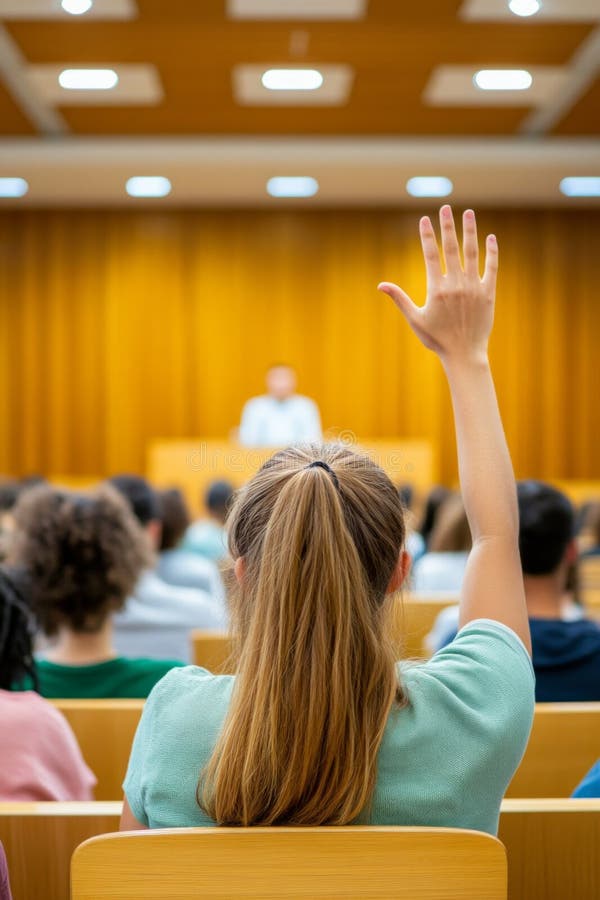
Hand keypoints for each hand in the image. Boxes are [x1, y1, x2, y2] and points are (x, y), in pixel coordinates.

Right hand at [378, 205, 497, 364]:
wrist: (464, 354)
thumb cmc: (437, 339)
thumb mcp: (415, 319)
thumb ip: (400, 299)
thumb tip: (381, 286)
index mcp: (436, 289)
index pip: (431, 255)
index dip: (428, 235)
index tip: (425, 219)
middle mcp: (456, 284)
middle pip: (451, 248)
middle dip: (448, 226)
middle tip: (446, 207)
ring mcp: (474, 287)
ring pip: (472, 253)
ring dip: (470, 231)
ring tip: (469, 213)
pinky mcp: (488, 293)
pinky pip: (492, 267)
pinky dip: (492, 252)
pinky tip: (491, 237)